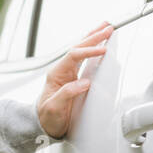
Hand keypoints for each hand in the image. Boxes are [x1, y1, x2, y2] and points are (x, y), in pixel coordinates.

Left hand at [36, 21, 113, 139]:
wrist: (44, 124)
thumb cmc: (47, 117)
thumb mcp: (54, 108)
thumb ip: (66, 94)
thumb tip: (84, 83)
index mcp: (56, 74)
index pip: (73, 56)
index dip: (88, 51)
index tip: (103, 50)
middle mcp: (62, 70)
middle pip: (78, 47)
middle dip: (93, 37)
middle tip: (108, 28)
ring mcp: (68, 73)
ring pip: (81, 50)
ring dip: (93, 38)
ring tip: (105, 27)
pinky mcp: (75, 77)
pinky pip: (85, 58)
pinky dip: (93, 48)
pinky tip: (100, 43)